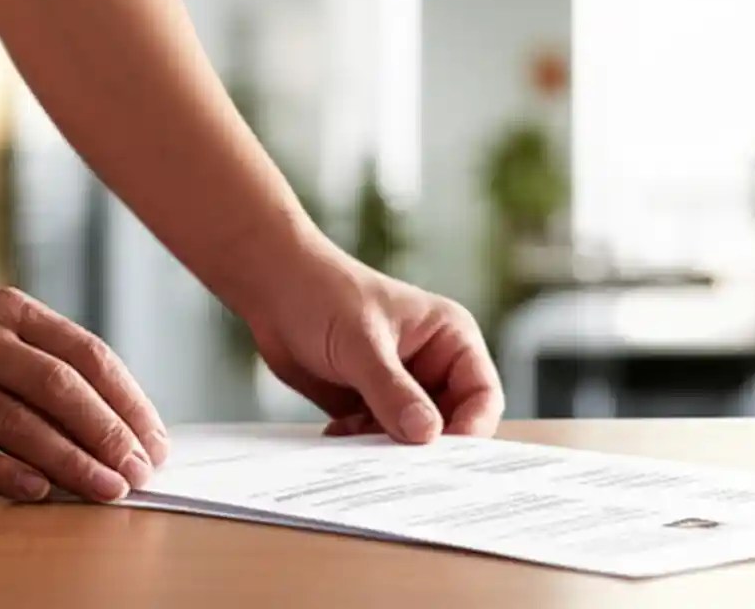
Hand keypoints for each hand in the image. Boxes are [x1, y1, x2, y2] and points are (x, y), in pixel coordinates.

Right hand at [0, 271, 167, 502]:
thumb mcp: (2, 322)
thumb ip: (53, 359)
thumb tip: (120, 419)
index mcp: (13, 312)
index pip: (88, 355)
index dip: (128, 400)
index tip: (153, 439)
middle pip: (58, 388)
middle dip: (106, 434)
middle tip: (137, 471)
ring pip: (15, 423)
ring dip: (68, 461)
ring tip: (105, 488)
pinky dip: (5, 473)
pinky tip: (40, 491)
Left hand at [244, 245, 503, 442]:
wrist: (272, 288)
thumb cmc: (323, 294)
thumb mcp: (362, 344)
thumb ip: (393, 391)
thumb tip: (426, 435)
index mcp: (451, 338)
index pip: (482, 394)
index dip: (471, 428)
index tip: (443, 456)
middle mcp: (434, 365)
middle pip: (452, 423)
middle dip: (426, 446)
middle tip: (400, 466)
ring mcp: (403, 386)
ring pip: (413, 437)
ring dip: (389, 448)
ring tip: (358, 442)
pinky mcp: (372, 403)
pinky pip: (380, 439)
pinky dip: (362, 446)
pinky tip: (338, 435)